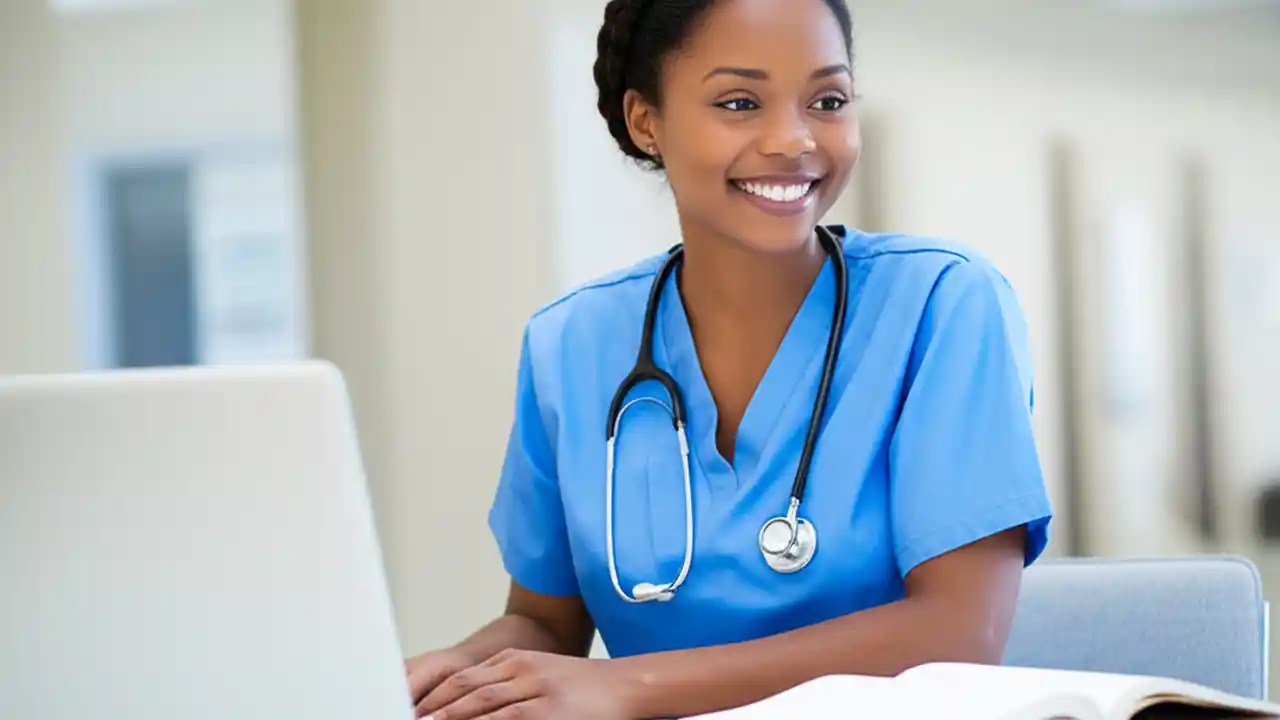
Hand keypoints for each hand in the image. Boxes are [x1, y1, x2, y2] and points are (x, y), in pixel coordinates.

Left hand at [415, 648, 636, 719]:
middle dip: (431, 709)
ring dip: (448, 719)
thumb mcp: (538, 674)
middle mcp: (520, 668)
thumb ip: (503, 683)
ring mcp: (535, 688)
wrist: (624, 686)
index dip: (431, 696)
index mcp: (513, 658)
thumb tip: (464, 704)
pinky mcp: (549, 710)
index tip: (410, 711)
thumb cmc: (581, 687)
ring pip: (480, 705)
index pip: (460, 678)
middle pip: (463, 689)